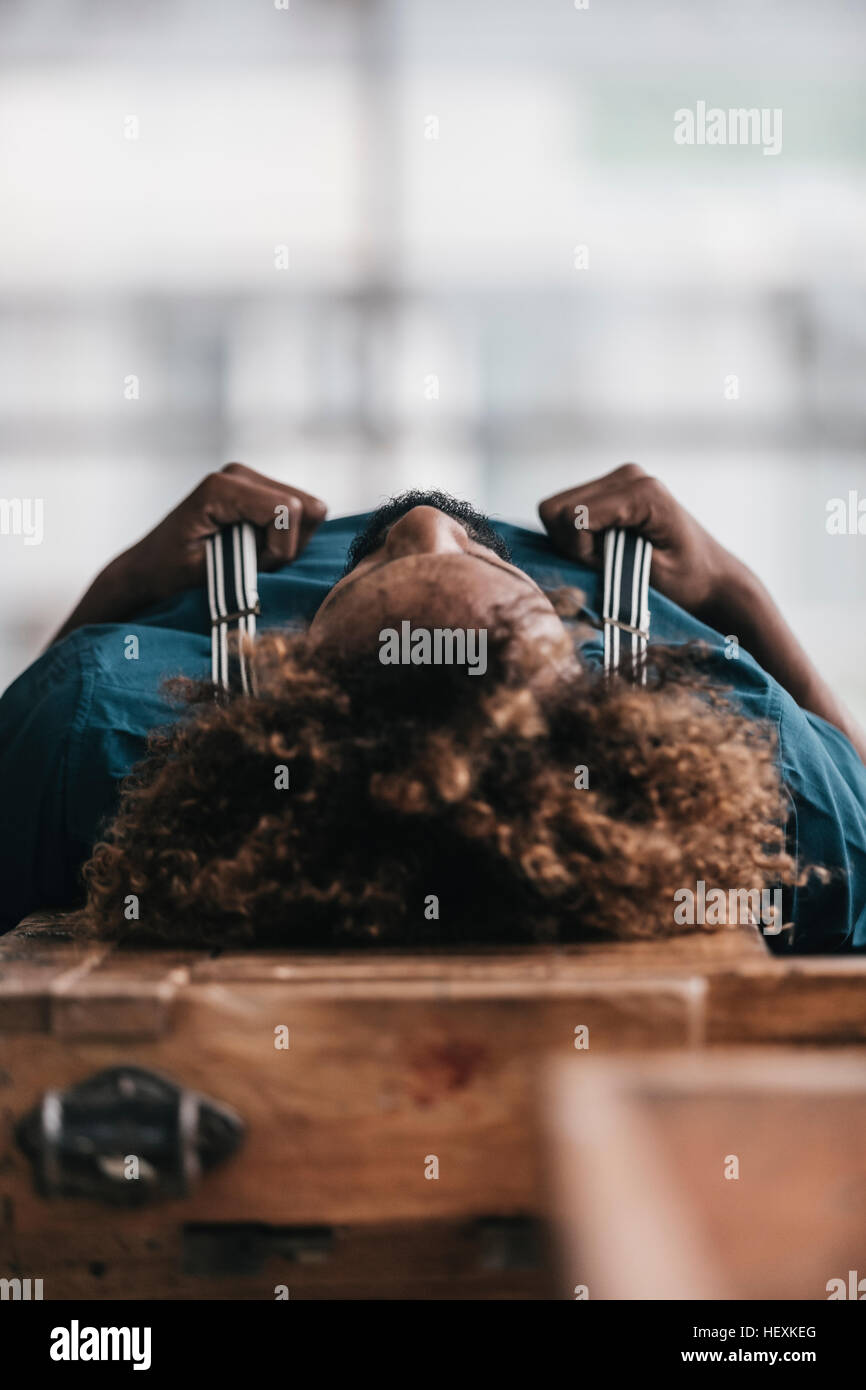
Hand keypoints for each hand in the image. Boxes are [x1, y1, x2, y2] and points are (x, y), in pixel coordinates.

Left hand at [118, 463, 327, 607]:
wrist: (148, 566)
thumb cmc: (169, 571)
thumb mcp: (206, 571)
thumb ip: (247, 558)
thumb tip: (288, 551)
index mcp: (222, 487)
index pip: (289, 510)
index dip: (280, 549)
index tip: (252, 567)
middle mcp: (240, 473)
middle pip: (308, 507)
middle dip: (289, 545)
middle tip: (254, 562)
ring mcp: (250, 479)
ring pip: (310, 511)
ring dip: (289, 542)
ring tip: (252, 555)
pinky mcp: (258, 491)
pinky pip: (301, 514)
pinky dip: (286, 538)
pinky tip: (256, 547)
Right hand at [538, 463, 743, 617]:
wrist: (713, 578)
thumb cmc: (688, 582)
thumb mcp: (650, 573)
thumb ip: (610, 552)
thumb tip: (569, 538)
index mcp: (642, 492)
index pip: (572, 515)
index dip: (579, 550)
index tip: (608, 566)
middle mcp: (627, 475)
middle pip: (555, 508)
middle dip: (570, 543)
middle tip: (603, 562)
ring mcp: (619, 478)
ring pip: (556, 509)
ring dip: (573, 539)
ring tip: (607, 555)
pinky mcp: (611, 489)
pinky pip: (568, 510)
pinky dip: (578, 534)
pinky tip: (607, 546)